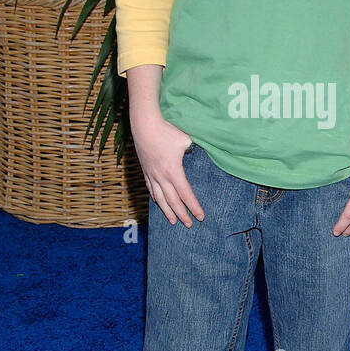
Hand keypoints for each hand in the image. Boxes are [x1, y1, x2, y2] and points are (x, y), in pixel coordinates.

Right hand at [130, 110, 204, 226]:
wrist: (145, 125)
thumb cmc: (167, 130)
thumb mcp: (186, 140)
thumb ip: (195, 150)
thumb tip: (204, 154)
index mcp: (174, 171)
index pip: (186, 194)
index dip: (194, 207)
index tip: (201, 217)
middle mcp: (161, 177)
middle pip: (173, 201)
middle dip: (182, 214)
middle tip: (189, 225)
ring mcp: (151, 174)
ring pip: (160, 198)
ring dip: (167, 211)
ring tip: (173, 221)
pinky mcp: (145, 170)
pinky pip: (150, 189)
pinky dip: (156, 198)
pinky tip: (158, 203)